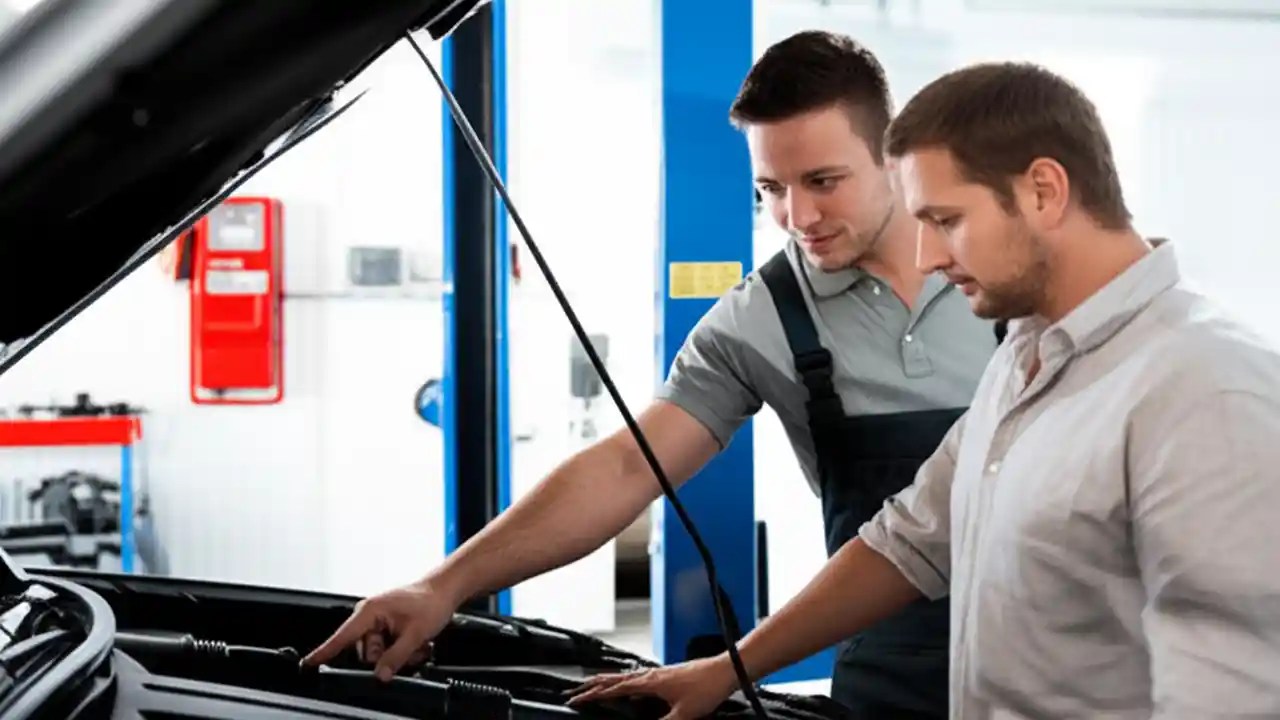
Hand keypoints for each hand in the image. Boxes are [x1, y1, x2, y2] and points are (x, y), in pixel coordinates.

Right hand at [300, 577, 457, 680]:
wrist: (444, 591)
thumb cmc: (430, 602)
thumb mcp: (415, 633)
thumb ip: (395, 657)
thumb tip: (380, 675)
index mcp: (369, 611)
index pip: (342, 636)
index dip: (324, 652)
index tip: (308, 663)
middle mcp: (369, 615)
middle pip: (365, 653)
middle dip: (387, 657)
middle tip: (408, 647)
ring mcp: (377, 621)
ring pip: (378, 653)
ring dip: (397, 654)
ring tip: (415, 642)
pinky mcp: (385, 626)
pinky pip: (386, 648)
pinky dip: (401, 649)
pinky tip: (414, 641)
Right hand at [566, 654, 739, 719]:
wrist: (724, 670)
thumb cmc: (706, 688)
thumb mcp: (684, 714)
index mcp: (649, 683)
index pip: (614, 689)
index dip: (593, 695)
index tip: (576, 699)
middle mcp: (650, 675)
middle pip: (615, 678)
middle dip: (594, 685)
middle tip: (576, 690)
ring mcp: (658, 673)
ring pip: (625, 676)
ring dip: (608, 681)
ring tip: (595, 685)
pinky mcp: (666, 675)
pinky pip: (638, 678)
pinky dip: (625, 682)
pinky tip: (630, 688)